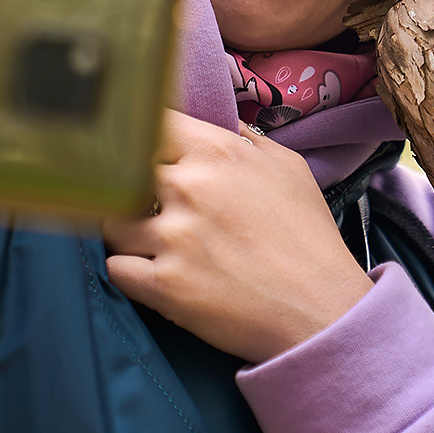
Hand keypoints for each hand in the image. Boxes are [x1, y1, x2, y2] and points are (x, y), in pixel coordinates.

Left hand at [103, 111, 374, 362]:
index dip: (141, 140)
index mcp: (216, 152)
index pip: (149, 123)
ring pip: (111, 222)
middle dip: (130, 190)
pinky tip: (151, 275)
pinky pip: (114, 268)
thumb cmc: (309, 238)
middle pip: (121, 173)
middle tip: (148, 209)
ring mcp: (172, 237)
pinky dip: (127, 273)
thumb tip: (219, 121)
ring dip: (124, 233)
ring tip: (151, 246)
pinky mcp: (163, 285)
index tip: (144, 156)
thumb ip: (245, 138)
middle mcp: (189, 187)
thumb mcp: (288, 169)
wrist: (323, 311)